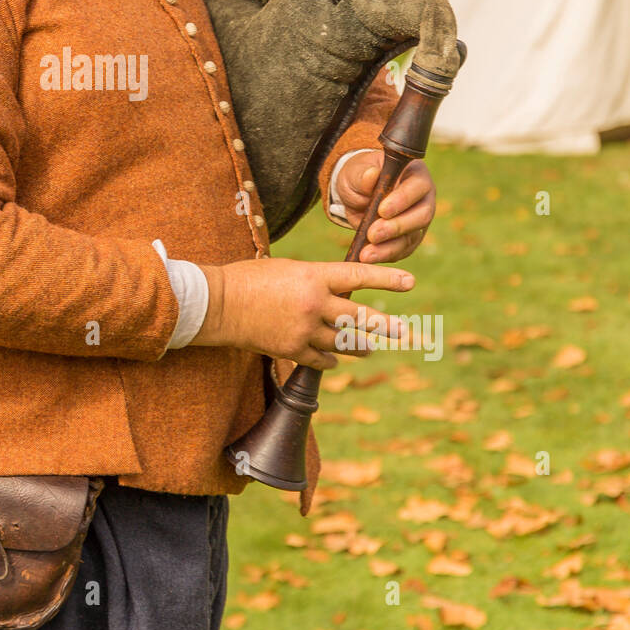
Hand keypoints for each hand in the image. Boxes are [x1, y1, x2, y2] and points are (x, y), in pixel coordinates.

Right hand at [192, 257, 414, 369]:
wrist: (218, 303)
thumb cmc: (250, 278)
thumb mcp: (287, 268)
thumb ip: (316, 280)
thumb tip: (339, 292)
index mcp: (313, 275)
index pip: (359, 276)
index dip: (387, 279)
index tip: (410, 282)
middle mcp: (314, 303)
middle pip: (360, 318)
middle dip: (386, 326)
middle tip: (407, 332)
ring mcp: (303, 329)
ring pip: (343, 342)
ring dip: (360, 346)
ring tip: (371, 348)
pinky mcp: (291, 349)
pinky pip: (321, 359)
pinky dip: (330, 360)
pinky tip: (335, 360)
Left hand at [338, 153, 434, 263]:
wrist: (356, 193)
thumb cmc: (360, 177)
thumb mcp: (355, 171)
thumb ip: (362, 174)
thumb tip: (371, 175)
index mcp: (415, 174)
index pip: (417, 187)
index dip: (402, 200)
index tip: (382, 211)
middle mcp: (423, 198)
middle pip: (422, 216)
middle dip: (397, 227)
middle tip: (373, 235)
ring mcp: (418, 220)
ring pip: (412, 237)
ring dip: (390, 247)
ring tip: (367, 254)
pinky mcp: (409, 239)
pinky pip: (402, 250)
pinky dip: (386, 256)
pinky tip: (370, 258)